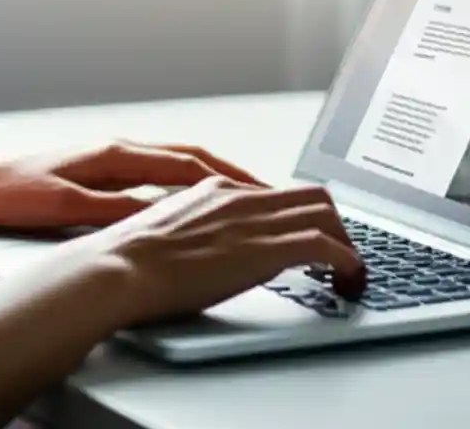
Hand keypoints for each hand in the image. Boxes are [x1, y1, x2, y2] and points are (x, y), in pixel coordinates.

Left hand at [0, 140, 265, 228]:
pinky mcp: (104, 172)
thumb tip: (158, 214)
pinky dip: (187, 186)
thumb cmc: (13, 194)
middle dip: (232, 175)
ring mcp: (113, 160)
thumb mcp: (65, 205)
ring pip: (177, 166)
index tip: (259, 194)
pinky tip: (196, 203)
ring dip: (213, 179)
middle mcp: (120, 151)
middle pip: (191, 159)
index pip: (186, 166)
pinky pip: (160, 176)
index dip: (227, 180)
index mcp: (116, 155)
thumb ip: (113, 209)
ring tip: (244, 197)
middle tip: (268, 193)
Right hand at [72, 177, 367, 325]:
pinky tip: (349, 280)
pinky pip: (325, 246)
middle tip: (339, 254)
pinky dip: (347, 261)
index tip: (309, 236)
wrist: (119, 269)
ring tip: (350, 272)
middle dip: (334, 224)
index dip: (301, 216)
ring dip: (346, 242)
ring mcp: (256, 221)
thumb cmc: (130, 261)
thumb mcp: (168, 232)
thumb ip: (197, 230)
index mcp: (217, 189)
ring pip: (326, 213)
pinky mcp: (266, 250)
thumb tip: (209, 249)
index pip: (277, 193)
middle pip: (312, 194)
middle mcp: (242, 197)